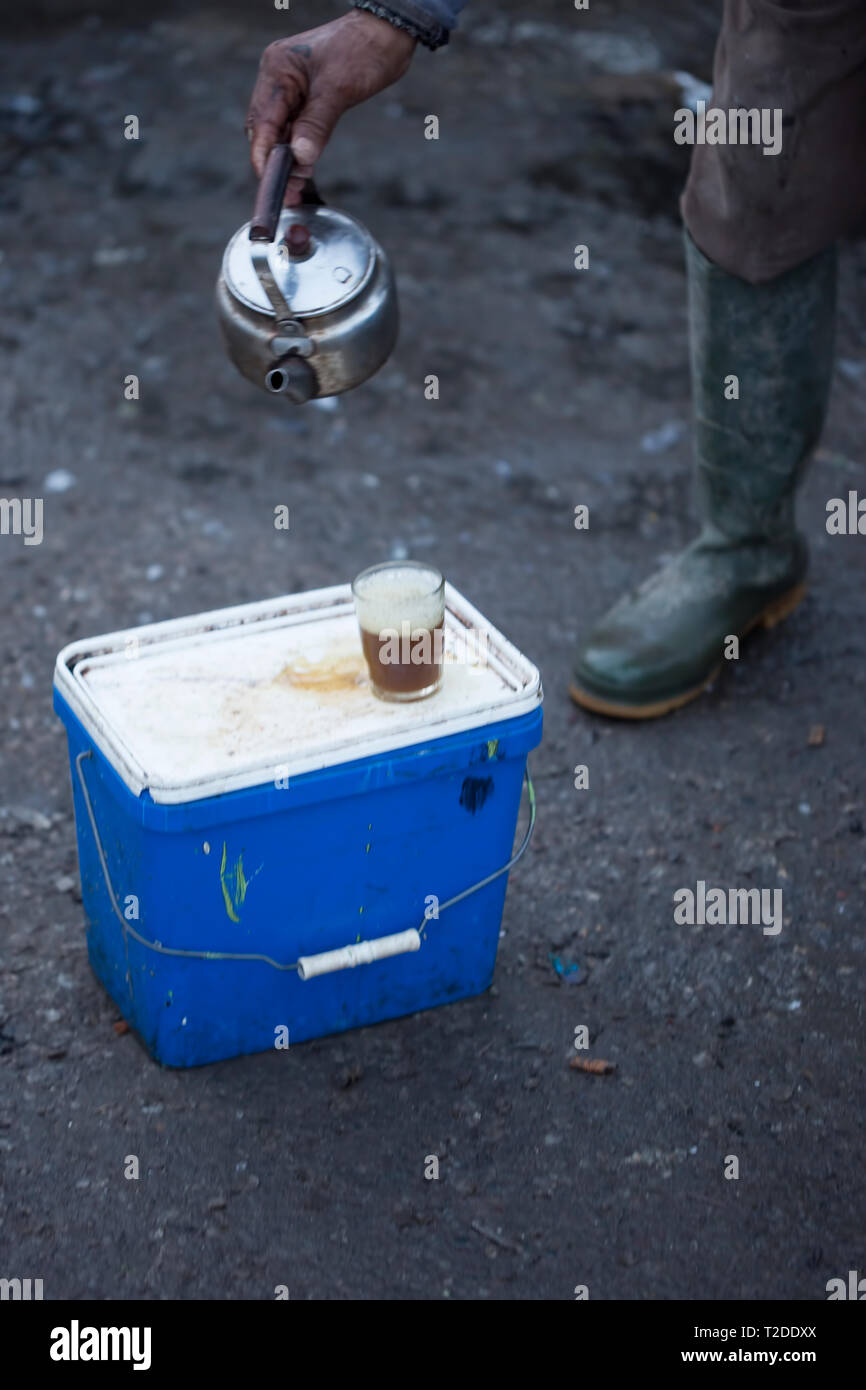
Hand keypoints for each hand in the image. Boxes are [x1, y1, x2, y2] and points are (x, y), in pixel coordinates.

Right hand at [246, 10, 416, 204]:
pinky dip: (299, 148)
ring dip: (288, 159)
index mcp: (278, 69)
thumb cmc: (364, 50)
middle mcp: (278, 77)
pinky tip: (304, 167)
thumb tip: (300, 157)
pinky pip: (295, 127)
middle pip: (266, 129)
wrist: (386, 32)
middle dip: (275, 161)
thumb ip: (316, 125)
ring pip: (280, 131)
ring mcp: (291, 86)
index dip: (264, 155)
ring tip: (297, 187)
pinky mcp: (305, 96)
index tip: (271, 183)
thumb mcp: (339, 90)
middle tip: (289, 191)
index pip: (263, 121)